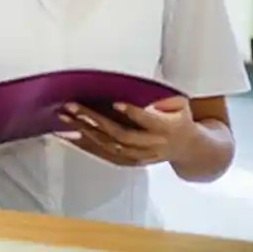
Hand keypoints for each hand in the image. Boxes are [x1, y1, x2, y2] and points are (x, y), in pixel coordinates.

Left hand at [56, 96, 196, 166]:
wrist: (188, 150)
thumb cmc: (180, 119)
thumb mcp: (181, 105)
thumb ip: (166, 99)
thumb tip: (148, 89)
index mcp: (167, 129)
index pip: (148, 122)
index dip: (133, 113)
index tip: (115, 103)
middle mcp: (152, 145)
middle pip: (122, 135)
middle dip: (95, 120)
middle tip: (72, 106)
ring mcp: (139, 156)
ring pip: (109, 147)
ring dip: (84, 132)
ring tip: (64, 117)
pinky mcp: (129, 162)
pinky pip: (104, 155)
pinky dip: (85, 145)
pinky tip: (68, 135)